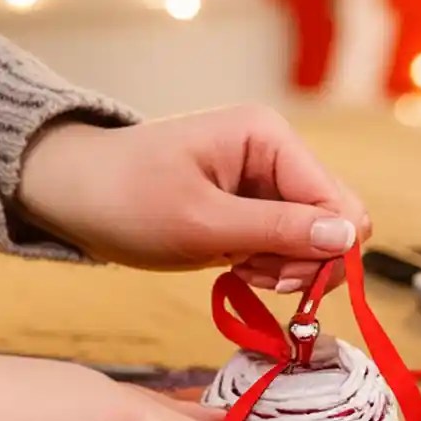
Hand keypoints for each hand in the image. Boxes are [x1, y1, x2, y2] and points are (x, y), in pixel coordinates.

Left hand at [16, 105, 370, 292]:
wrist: (70, 196)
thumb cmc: (124, 199)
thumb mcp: (202, 223)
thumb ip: (278, 231)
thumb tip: (351, 238)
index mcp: (270, 138)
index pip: (340, 203)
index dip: (325, 252)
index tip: (280, 282)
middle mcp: (277, 155)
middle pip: (335, 224)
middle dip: (302, 262)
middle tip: (253, 276)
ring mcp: (266, 183)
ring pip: (312, 242)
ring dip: (282, 269)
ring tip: (234, 269)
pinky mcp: (253, 210)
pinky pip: (286, 248)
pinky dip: (266, 269)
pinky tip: (232, 268)